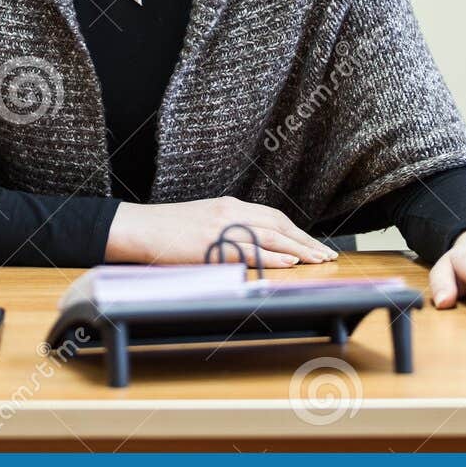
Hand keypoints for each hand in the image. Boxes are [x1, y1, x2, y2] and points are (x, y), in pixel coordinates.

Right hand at [106, 196, 338, 266]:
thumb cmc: (168, 229)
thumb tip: (253, 244)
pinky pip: (251, 250)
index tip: (313, 244)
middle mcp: (231, 212)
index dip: (297, 231)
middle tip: (326, 254)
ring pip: (271, 236)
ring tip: (319, 260)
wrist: (138, 228)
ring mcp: (222, 227)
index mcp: (230, 205)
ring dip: (299, 249)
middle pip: (279, 224)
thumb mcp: (204, 220)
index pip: (273, 216)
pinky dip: (274, 256)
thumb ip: (229, 227)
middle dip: (306, 240)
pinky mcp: (213, 245)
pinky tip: (291, 262)